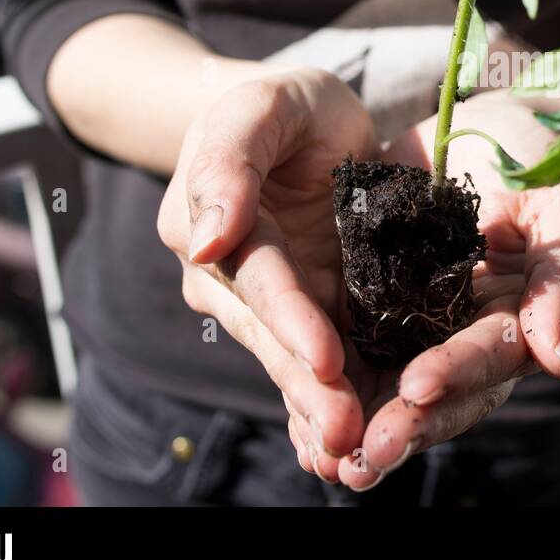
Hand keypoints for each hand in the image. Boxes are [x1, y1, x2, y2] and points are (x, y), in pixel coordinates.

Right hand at [157, 69, 376, 481]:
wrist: (304, 123)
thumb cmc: (284, 105)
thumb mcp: (261, 105)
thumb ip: (228, 161)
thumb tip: (204, 237)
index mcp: (210, 224)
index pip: (257, 278)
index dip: (290, 320)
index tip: (325, 360)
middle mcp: (231, 276)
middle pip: (274, 335)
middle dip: (310, 387)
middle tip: (348, 435)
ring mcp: (268, 302)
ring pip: (294, 360)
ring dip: (323, 408)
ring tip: (356, 454)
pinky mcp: (307, 314)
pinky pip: (318, 363)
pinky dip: (333, 403)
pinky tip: (353, 450)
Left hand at [320, 95, 559, 490]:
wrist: (489, 122)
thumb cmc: (543, 157)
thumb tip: (559, 363)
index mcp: (518, 316)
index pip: (489, 357)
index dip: (456, 374)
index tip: (415, 389)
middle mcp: (466, 331)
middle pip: (439, 394)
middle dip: (403, 426)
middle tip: (363, 459)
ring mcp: (419, 320)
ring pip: (390, 388)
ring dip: (360, 426)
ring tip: (324, 458)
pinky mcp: (374, 298)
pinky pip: (351, 352)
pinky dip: (327, 388)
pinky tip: (299, 423)